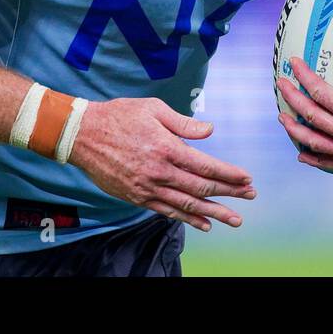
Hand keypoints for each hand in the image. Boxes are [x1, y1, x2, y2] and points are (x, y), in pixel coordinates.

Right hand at [69, 97, 255, 231]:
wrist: (82, 135)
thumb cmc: (119, 116)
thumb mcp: (153, 108)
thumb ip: (183, 123)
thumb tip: (210, 130)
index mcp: (166, 148)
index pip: (206, 166)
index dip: (229, 174)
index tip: (247, 178)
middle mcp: (160, 172)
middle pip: (202, 188)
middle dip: (229, 193)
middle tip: (250, 196)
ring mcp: (148, 188)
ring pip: (188, 205)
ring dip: (214, 213)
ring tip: (234, 220)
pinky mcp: (137, 197)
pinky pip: (167, 211)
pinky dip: (187, 220)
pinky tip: (203, 224)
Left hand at [276, 43, 332, 172]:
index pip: (320, 94)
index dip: (304, 77)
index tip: (293, 63)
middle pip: (311, 117)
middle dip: (292, 99)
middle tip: (281, 84)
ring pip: (315, 143)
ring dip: (295, 130)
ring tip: (282, 117)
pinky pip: (330, 163)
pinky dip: (313, 158)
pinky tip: (301, 153)